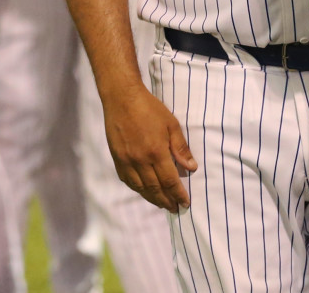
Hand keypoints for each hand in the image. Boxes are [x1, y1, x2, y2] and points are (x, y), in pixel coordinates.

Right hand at [103, 85, 196, 212]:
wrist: (121, 98)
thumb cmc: (150, 108)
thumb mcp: (171, 124)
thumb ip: (180, 147)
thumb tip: (192, 167)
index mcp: (156, 152)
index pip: (170, 181)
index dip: (178, 194)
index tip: (185, 204)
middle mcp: (140, 161)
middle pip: (155, 189)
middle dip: (166, 201)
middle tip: (175, 209)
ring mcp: (126, 161)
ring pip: (140, 188)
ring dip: (152, 199)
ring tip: (162, 204)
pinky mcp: (117, 158)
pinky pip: (127, 180)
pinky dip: (137, 189)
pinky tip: (143, 191)